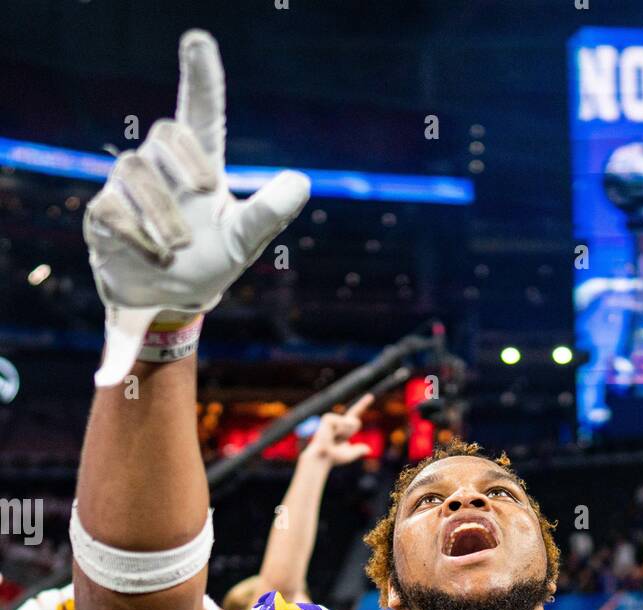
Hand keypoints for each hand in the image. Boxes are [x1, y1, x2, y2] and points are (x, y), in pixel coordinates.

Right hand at [83, 29, 309, 386]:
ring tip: (179, 248)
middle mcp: (162, 167)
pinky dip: (137, 233)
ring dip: (162, 212)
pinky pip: (110, 209)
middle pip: (164, 131)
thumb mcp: (244, 240)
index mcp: (199, 164)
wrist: (169, 299)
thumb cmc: (210, 259)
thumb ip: (270, 212)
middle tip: (209, 193)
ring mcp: (129, 189)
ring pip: (135, 172)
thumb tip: (302, 182)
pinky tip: (156, 255)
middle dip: (186, 160)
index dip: (200, 77)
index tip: (198, 40)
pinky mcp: (103, 215)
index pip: (199, 112)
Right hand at [300, 393, 374, 469]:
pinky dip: (339, 431)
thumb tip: (368, 450)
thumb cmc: (333, 458)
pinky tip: (331, 435)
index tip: (370, 396)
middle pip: (356, 423)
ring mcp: (332, 418)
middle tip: (338, 441)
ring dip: (344, 434)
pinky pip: (342, 423)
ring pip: (350, 423)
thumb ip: (359, 451)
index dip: (363, 404)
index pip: (355, 413)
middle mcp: (338, 421)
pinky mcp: (327, 418)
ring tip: (333, 438)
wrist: (322, 458)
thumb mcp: (350, 455)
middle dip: (351, 433)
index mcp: (345, 427)